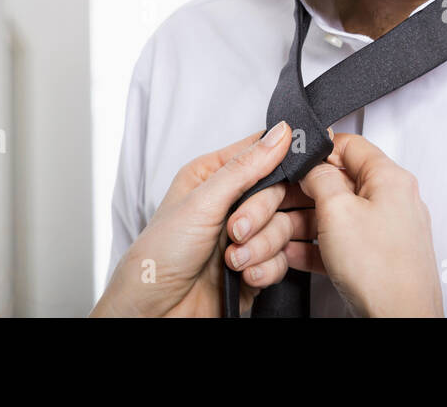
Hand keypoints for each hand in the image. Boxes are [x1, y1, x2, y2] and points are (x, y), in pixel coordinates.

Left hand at [92, 121, 292, 316]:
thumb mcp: (202, 202)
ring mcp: (245, 235)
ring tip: (233, 259)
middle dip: (260, 215)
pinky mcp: (255, 265)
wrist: (155, 312)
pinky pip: (283, 259)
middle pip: (279, 193)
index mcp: (214, 176)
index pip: (261, 153)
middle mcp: (231, 202)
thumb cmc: (159, 255)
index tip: (291, 171)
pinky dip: (265, 269)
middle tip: (236, 230)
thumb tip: (279, 134)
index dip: (280, 160)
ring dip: (261, 246)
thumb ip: (245, 167)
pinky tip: (242, 275)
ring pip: (284, 228)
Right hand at [290, 132, 443, 316]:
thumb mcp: (338, 211)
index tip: (296, 158)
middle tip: (282, 197)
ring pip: (338, 216)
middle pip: (341, 182)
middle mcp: (393, 201)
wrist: (400, 319)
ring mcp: (386, 231)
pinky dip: (318, 246)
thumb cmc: (381, 269)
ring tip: (279, 228)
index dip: (320, 148)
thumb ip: (321, 178)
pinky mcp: (377, 258)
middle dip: (306, 191)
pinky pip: (342, 243)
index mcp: (390, 179)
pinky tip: (294, 254)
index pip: (351, 145)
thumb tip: (312, 166)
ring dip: (306, 222)